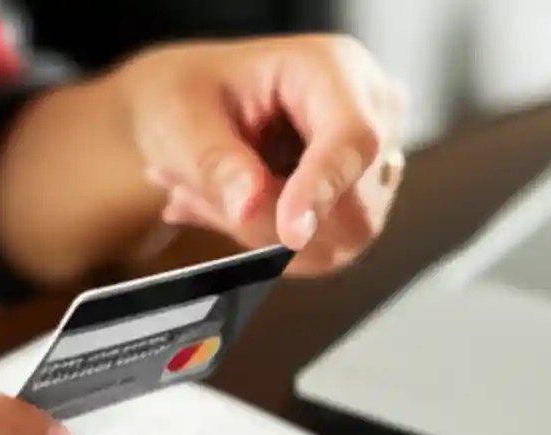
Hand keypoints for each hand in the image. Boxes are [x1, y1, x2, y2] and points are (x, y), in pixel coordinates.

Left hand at [116, 34, 407, 274]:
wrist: (186, 105)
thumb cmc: (184, 94)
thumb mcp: (177, 117)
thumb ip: (214, 163)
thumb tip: (249, 207)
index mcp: (331, 68)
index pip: (353, 139)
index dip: (322, 191)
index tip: (289, 234)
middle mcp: (370, 112)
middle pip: (354, 206)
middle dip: (272, 221)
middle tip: (194, 195)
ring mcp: (373, 160)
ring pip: (339, 240)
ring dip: (262, 234)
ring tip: (206, 195)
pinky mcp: (362, 199)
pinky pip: (325, 250)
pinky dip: (269, 242)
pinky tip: (232, 207)